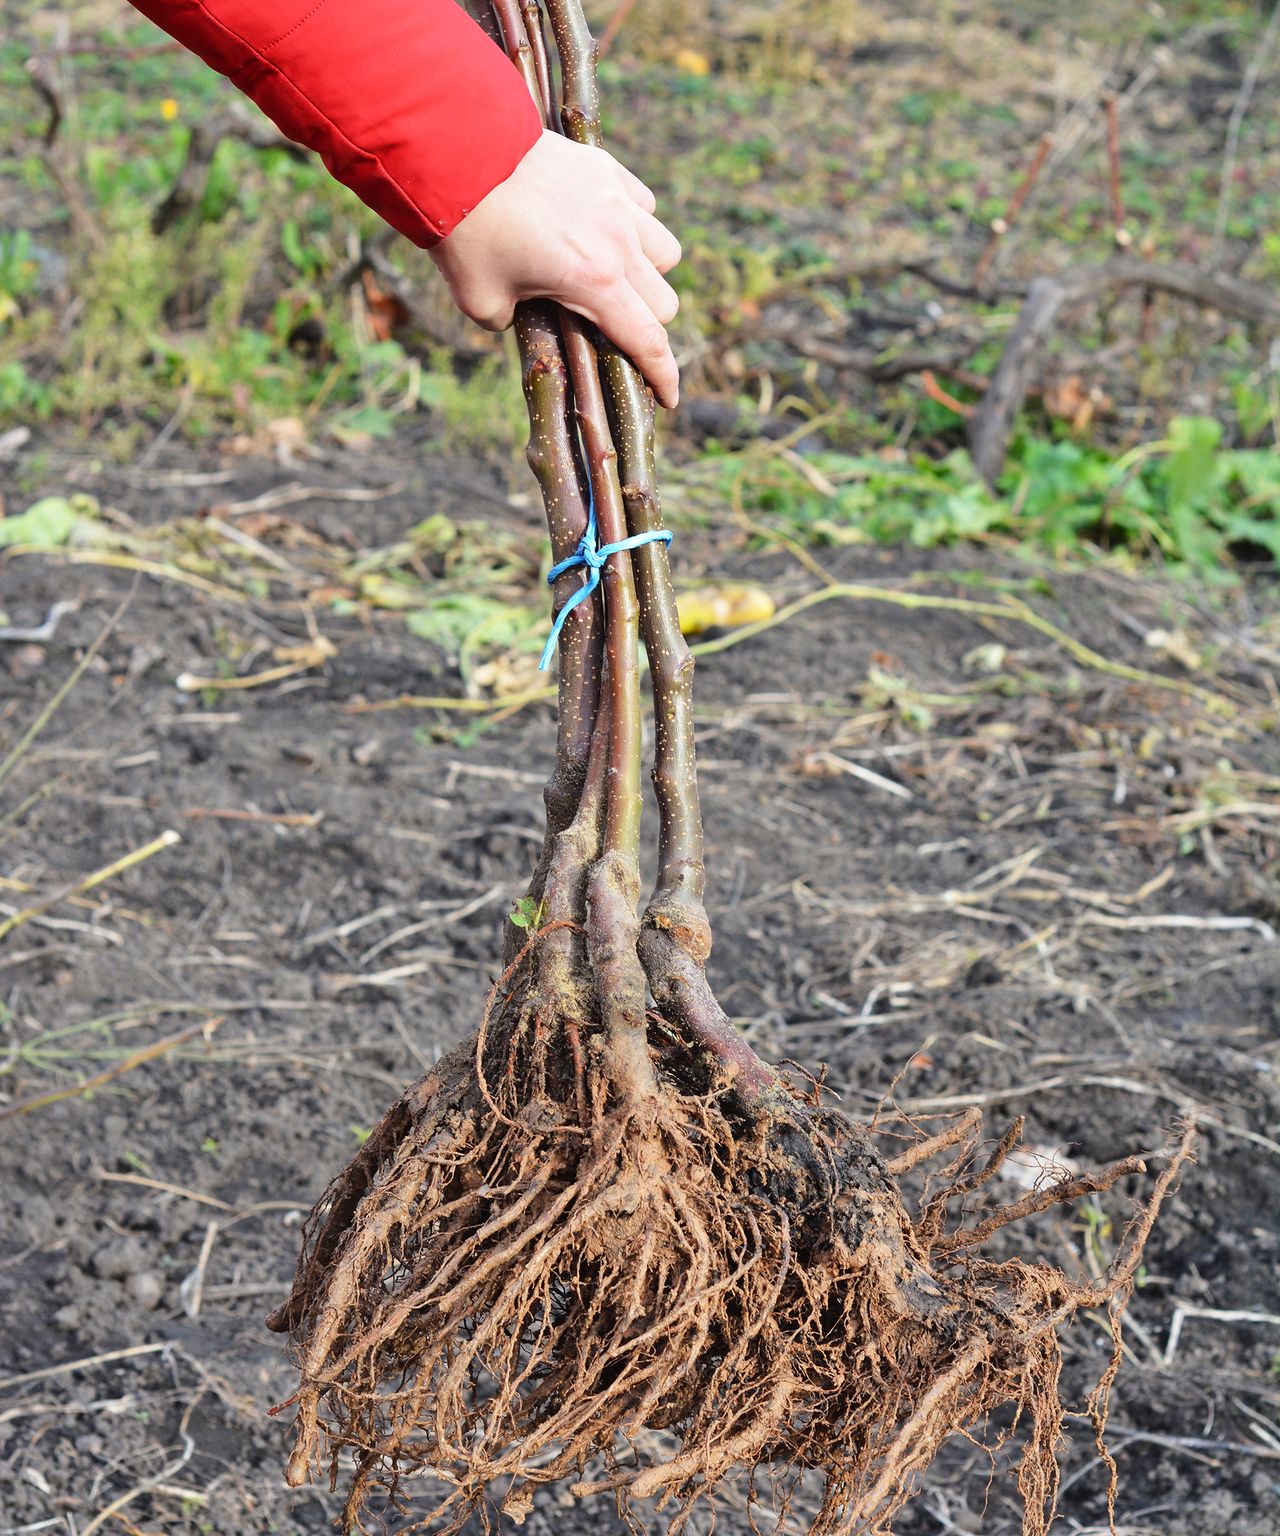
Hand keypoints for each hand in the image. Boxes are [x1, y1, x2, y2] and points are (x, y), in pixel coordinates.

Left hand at [429, 131, 681, 406]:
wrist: (458, 151)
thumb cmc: (468, 233)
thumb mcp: (480, 300)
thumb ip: (510, 320)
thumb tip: (519, 311)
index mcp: (594, 284)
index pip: (648, 341)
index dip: (662, 376)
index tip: (668, 398)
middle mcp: (619, 245)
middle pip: (663, 301)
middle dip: (646, 323)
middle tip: (615, 326)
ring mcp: (618, 204)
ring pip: (665, 252)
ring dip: (650, 272)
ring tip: (617, 274)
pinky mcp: (607, 172)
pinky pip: (645, 206)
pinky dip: (637, 224)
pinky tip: (607, 227)